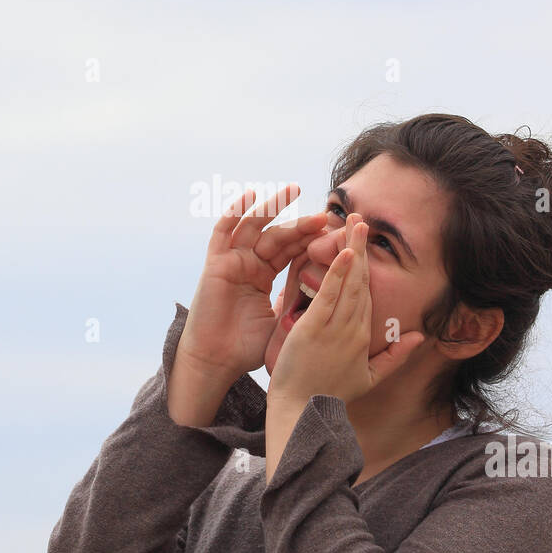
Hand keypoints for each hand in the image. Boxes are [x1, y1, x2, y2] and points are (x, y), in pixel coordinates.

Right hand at [177, 184, 325, 380]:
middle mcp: (249, 265)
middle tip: (324, 216)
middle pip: (278, 236)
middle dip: (301, 225)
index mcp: (264, 276)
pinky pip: (223, 231)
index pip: (292, 251)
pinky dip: (235, 211)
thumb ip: (297, 301)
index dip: (311, 241)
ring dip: (272, 207)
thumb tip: (329, 293)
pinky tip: (252, 195)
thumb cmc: (246, 348)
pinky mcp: (215, 263)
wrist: (216, 362)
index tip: (336, 233)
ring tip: (293, 190)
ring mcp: (232, 261)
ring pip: (254, 226)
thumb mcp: (281, 320)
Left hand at [268, 213, 425, 407]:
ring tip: (355, 224)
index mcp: (363, 336)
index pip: (368, 294)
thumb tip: (419, 337)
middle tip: (364, 219)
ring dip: (353, 251)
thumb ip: (395, 356)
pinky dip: (337, 274)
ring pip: (349, 284)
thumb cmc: (331, 395)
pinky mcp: (315, 329)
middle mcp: (353, 328)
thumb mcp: (370, 378)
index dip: (368, 266)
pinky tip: (344, 253)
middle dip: (363, 248)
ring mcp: (335, 328)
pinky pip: (329, 297)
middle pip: (362, 282)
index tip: (368, 242)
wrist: (304, 411)